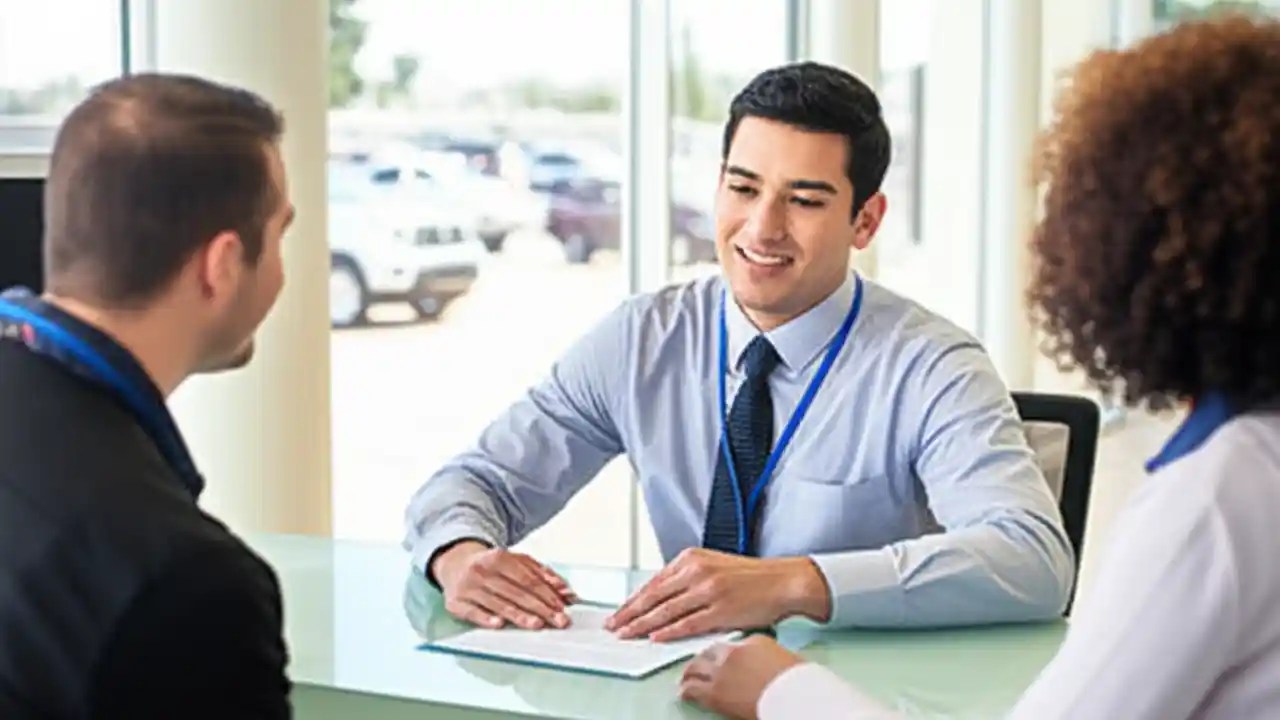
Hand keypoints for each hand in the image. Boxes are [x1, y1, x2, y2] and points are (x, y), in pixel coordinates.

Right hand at [432, 541, 575, 629]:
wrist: (454, 562)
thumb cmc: (491, 565)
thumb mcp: (516, 561)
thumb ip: (542, 574)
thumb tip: (565, 591)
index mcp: (499, 557)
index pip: (527, 579)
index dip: (546, 594)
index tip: (561, 606)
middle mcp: (482, 571)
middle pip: (516, 593)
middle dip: (540, 608)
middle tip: (558, 621)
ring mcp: (467, 587)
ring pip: (498, 604)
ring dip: (520, 616)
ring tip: (538, 625)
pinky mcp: (455, 602)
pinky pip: (472, 613)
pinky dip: (486, 619)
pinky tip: (499, 624)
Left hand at [605, 548, 829, 641]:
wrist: (782, 581)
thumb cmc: (749, 577)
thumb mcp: (712, 565)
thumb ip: (686, 577)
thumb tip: (659, 598)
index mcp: (691, 558)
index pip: (653, 582)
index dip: (633, 600)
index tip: (619, 612)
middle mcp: (696, 571)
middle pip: (654, 596)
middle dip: (630, 613)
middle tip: (613, 625)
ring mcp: (708, 590)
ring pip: (666, 610)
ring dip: (643, 625)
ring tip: (627, 634)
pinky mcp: (720, 609)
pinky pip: (688, 623)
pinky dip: (669, 631)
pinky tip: (655, 637)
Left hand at [679, 636, 803, 718]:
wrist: (795, 697)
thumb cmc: (795, 679)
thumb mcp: (779, 655)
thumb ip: (759, 651)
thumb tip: (752, 657)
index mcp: (749, 641)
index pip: (725, 642)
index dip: (717, 651)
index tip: (714, 655)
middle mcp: (730, 654)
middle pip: (706, 654)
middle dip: (699, 660)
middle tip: (694, 664)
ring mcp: (721, 674)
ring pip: (694, 670)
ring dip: (689, 674)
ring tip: (686, 678)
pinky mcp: (715, 695)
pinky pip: (692, 690)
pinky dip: (686, 691)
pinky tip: (684, 693)